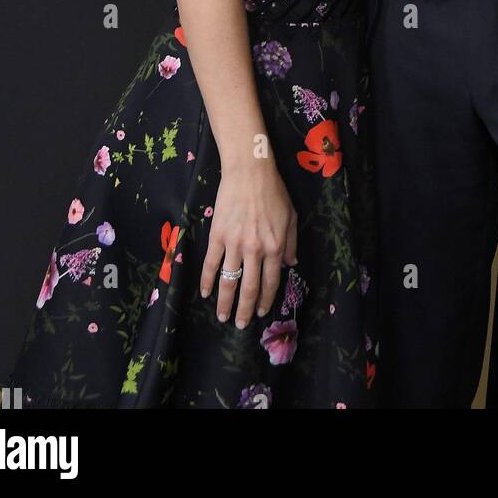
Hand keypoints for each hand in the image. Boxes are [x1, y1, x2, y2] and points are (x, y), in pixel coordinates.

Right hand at [202, 165, 297, 328]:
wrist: (249, 172)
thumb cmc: (274, 191)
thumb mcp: (291, 216)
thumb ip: (291, 243)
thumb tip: (291, 264)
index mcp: (275, 247)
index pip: (270, 282)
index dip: (266, 300)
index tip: (260, 313)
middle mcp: (255, 250)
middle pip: (249, 288)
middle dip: (245, 310)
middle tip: (239, 325)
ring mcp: (234, 244)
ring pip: (229, 281)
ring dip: (225, 302)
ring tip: (223, 317)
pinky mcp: (217, 236)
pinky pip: (212, 264)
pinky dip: (208, 281)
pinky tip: (206, 293)